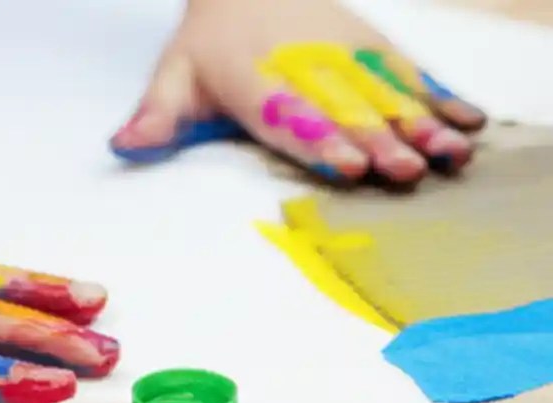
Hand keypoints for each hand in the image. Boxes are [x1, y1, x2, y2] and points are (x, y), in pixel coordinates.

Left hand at [109, 0, 486, 185]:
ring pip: (387, 90)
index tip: (347, 165)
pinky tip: (469, 121)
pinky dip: (440, 94)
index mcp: (255, 81)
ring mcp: (346, 55)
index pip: (289, 115)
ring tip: (451, 151)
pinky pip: (410, 70)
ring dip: (420, 122)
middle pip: (347, 108)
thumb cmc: (209, 43)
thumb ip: (155, 116)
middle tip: (405, 169)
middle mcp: (306, 67)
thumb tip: (122, 146)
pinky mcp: (373, 46)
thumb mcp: (174, 74)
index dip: (320, 141)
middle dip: (378, 140)